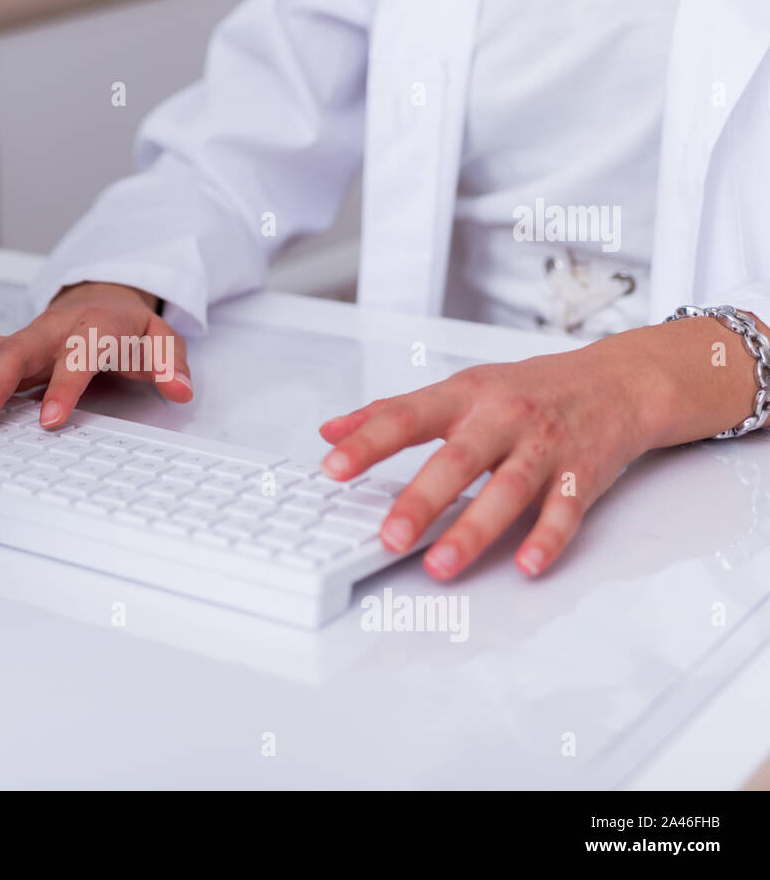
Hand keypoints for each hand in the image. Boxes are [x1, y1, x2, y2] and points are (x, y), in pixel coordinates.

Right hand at [0, 282, 192, 433]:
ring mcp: (26, 337)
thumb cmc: (128, 328)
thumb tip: (181, 390)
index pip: (77, 355)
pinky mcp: (8, 344)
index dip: (63, 387)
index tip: (49, 422)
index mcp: (94, 328)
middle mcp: (52, 330)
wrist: (103, 298)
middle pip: (15, 350)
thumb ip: (171, 364)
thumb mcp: (161, 341)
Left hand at [317, 318, 758, 580]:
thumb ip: (392, 412)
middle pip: (458, 461)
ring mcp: (544, 448)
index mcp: (464, 398)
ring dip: (475, 531)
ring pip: (508, 492)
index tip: (333, 466)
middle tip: (391, 536)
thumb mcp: (458, 388)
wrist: (617, 381)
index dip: (368, 442)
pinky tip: (527, 564)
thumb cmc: (529, 389)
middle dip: (423, 500)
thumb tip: (330, 431)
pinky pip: (564, 511)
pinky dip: (547, 539)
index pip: (406, 417)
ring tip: (442, 565)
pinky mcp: (581, 476)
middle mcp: (503, 420)